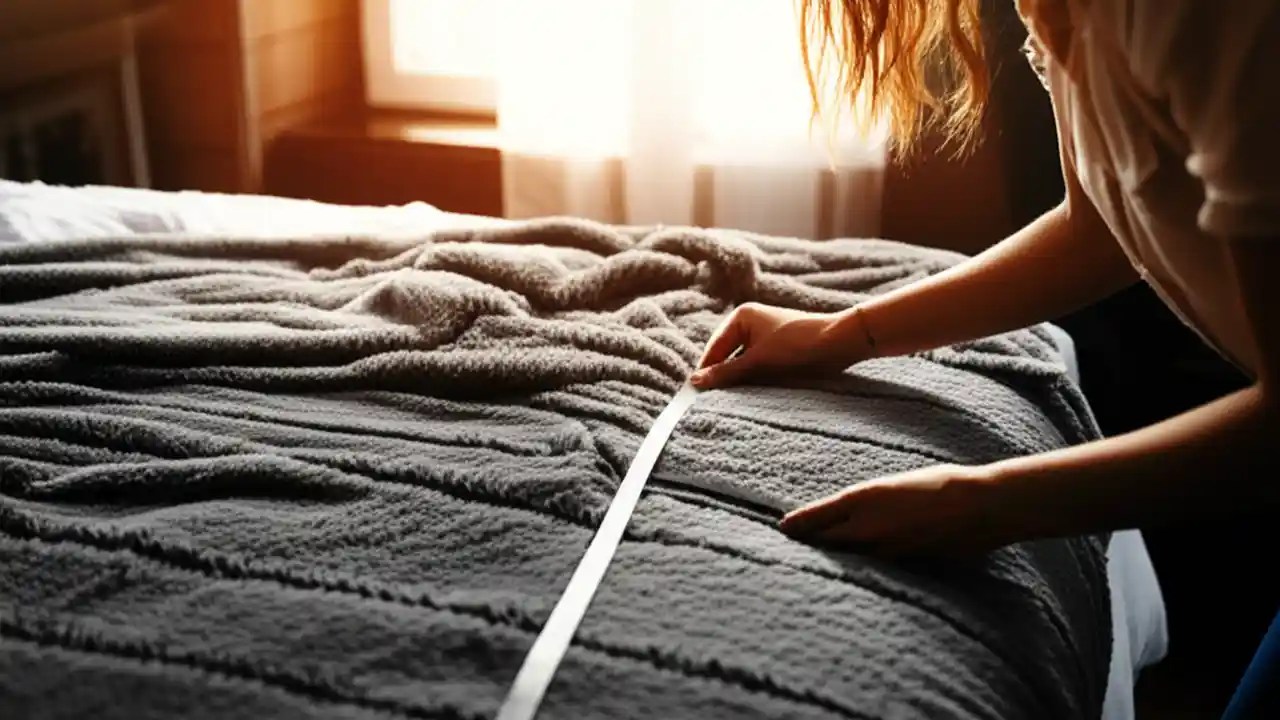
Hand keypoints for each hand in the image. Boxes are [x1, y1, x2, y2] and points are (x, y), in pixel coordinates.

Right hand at [689, 303, 869, 388]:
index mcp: (740, 317)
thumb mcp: (758, 362)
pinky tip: (750, 395)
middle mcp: (749, 324)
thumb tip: (694, 382)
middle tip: (711, 402)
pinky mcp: (776, 351)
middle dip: (722, 377)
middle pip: (726, 357)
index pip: (713, 349)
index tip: (694, 396)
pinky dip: (752, 380)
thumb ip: (726, 373)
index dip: (706, 372)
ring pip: (741, 364)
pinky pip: (755, 367)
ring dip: (738, 381)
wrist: (840, 343)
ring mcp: (763, 337)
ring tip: (730, 401)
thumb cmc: (798, 345)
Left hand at [779, 464, 1031, 556]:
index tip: (784, 528)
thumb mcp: (893, 484)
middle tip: (794, 547)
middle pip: (824, 543)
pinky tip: (859, 570)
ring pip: (848, 559)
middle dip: (809, 544)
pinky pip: (873, 568)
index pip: (815, 517)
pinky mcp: (903, 565)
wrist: (981, 504)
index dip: (797, 525)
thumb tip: (845, 514)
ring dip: (835, 559)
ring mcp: (884, 550)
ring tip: (819, 562)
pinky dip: (862, 568)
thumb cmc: (941, 484)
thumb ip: (866, 502)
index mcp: (862, 498)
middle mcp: (867, 526)